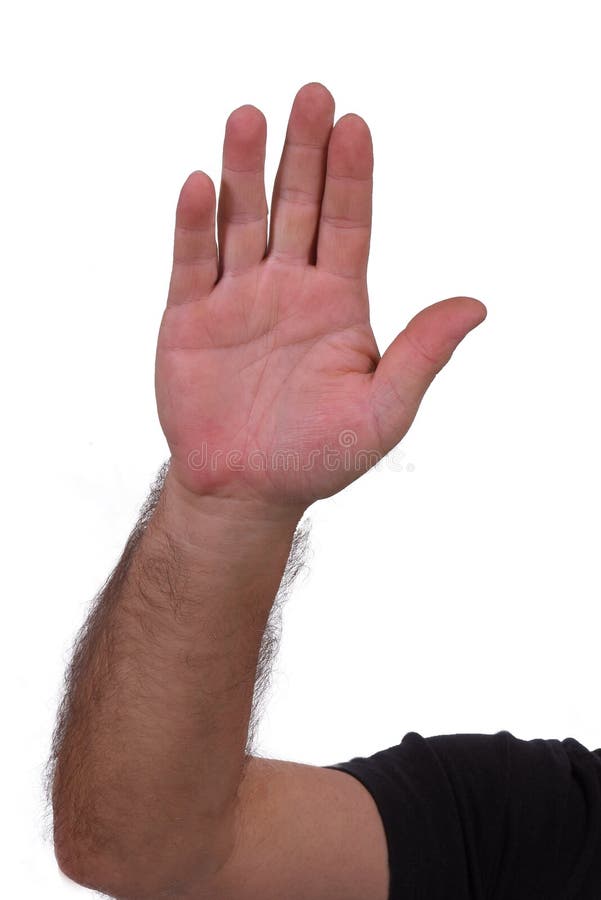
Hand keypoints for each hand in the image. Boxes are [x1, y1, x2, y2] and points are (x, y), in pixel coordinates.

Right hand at [155, 82, 485, 510]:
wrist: (245, 490)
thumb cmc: (318, 457)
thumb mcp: (383, 412)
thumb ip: (422, 355)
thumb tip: (476, 305)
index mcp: (338, 304)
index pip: (349, 225)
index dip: (353, 176)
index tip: (355, 125)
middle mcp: (288, 289)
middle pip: (298, 206)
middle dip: (304, 152)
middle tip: (312, 95)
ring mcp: (237, 299)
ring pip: (243, 221)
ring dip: (245, 171)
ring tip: (248, 117)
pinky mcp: (189, 318)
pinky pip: (191, 261)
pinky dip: (195, 224)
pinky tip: (202, 185)